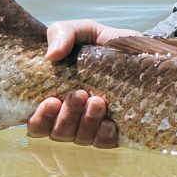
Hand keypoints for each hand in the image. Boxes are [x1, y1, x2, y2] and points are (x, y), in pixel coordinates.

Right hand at [26, 19, 139, 147]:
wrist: (140, 50)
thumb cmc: (104, 43)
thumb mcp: (84, 31)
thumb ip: (63, 33)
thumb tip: (51, 55)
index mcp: (55, 97)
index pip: (36, 123)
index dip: (40, 118)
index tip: (52, 100)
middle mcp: (70, 117)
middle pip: (56, 133)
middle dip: (66, 117)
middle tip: (80, 94)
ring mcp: (92, 126)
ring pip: (79, 139)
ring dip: (86, 124)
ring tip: (98, 101)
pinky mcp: (114, 132)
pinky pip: (103, 144)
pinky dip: (103, 136)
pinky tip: (110, 123)